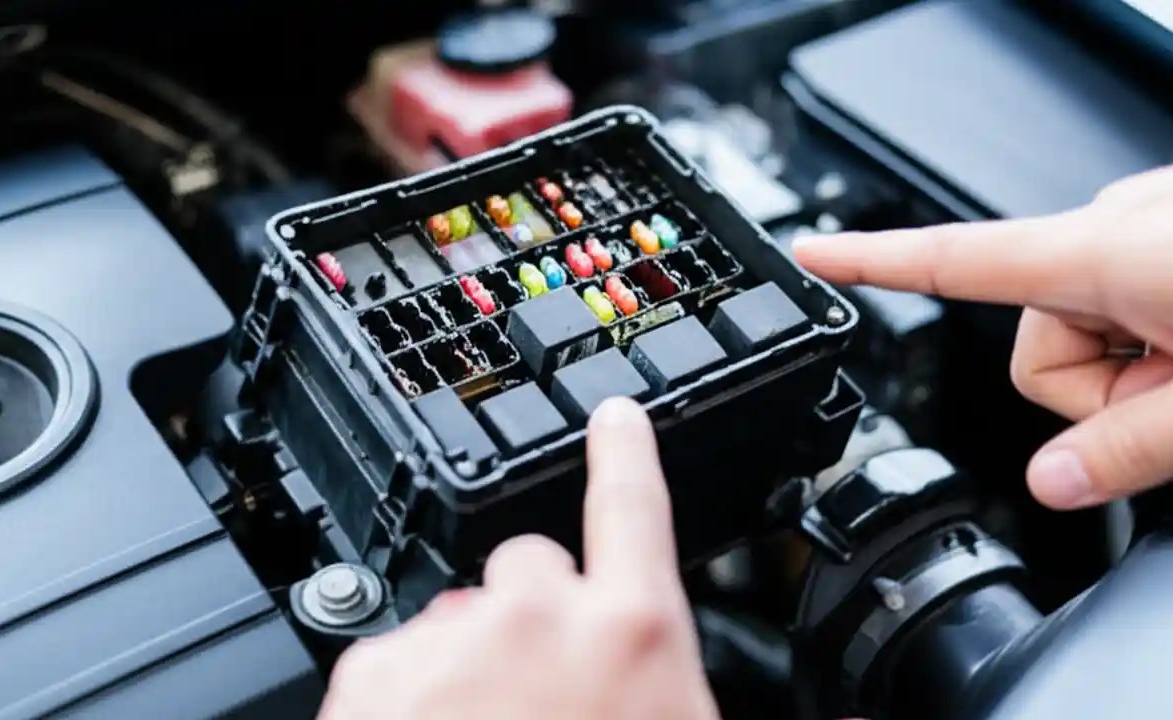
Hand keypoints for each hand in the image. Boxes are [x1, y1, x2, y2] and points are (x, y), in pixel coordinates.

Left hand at [318, 398, 718, 719]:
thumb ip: (677, 688)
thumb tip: (796, 704)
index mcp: (637, 634)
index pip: (635, 505)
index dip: (625, 451)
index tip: (611, 414)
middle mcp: (545, 616)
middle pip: (532, 566)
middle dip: (532, 618)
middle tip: (536, 703)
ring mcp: (455, 639)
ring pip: (461, 615)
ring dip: (466, 664)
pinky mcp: (376, 669)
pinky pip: (395, 654)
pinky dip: (405, 694)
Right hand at [794, 151, 1172, 508]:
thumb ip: (1130, 449)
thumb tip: (1054, 485)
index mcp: (1095, 252)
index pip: (950, 259)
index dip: (875, 262)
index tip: (816, 255)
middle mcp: (1111, 234)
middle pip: (1042, 349)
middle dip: (1108, 391)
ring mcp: (1149, 238)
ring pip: (1096, 340)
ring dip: (1152, 373)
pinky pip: (1139, 314)